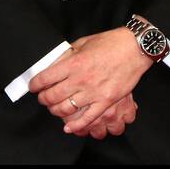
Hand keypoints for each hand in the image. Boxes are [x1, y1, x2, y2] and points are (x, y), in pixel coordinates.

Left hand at [29, 28, 151, 135]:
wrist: (136, 48)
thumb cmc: (113, 43)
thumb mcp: (85, 42)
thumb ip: (70, 53)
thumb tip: (57, 61)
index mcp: (74, 63)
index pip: (45, 79)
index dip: (35, 85)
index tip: (34, 86)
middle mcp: (81, 79)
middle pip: (52, 96)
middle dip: (43, 99)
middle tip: (43, 97)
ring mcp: (93, 92)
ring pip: (65, 109)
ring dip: (56, 110)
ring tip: (55, 107)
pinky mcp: (106, 101)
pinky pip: (87, 118)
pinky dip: (76, 125)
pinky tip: (69, 126)